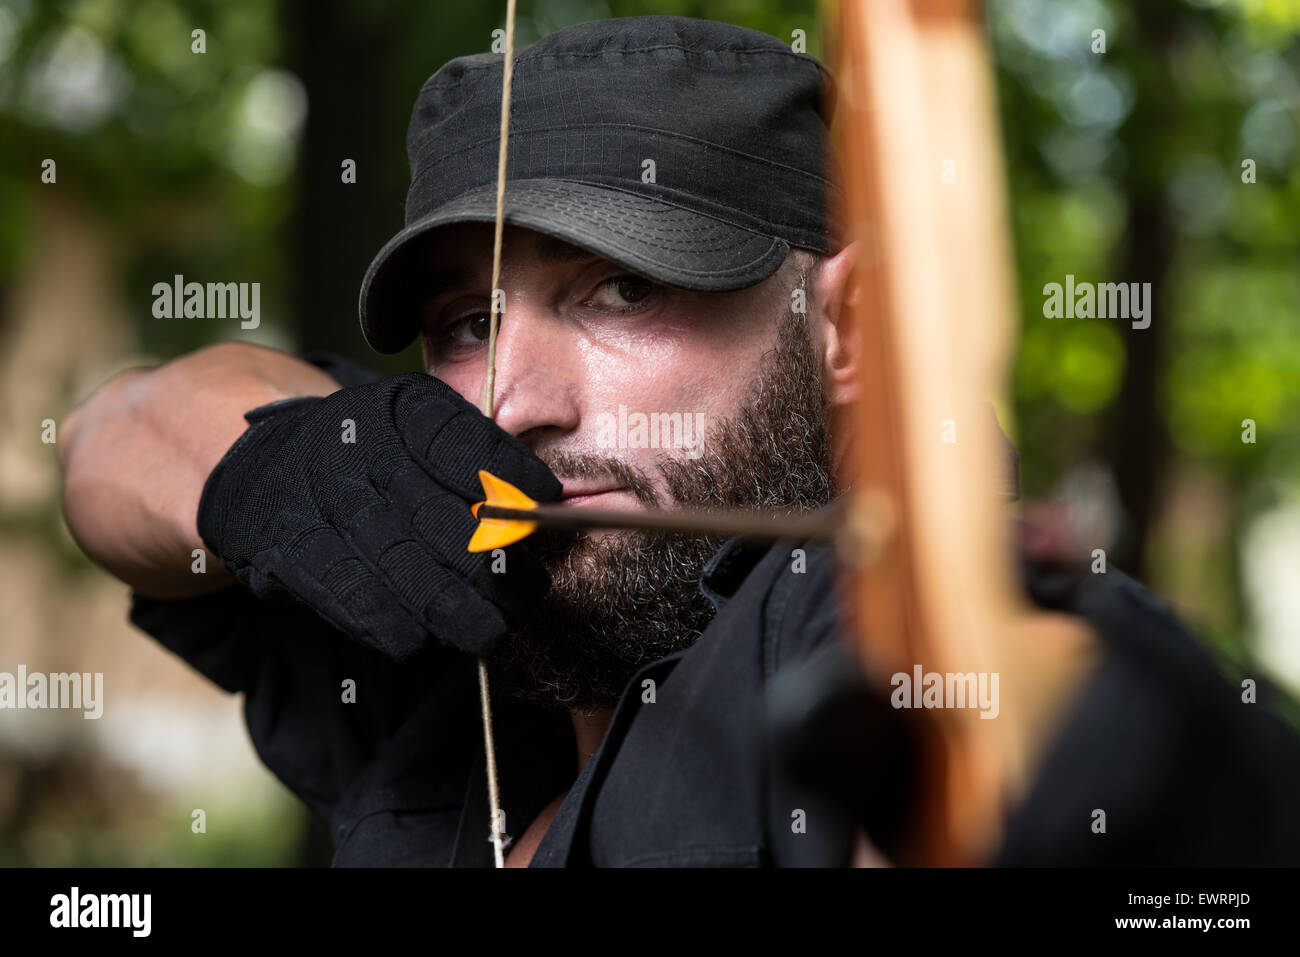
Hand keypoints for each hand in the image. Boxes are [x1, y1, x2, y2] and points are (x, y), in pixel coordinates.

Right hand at [197, 372, 560, 659]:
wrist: (260, 457)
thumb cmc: (368, 452)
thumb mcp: (418, 430)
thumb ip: (472, 463)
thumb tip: (536, 511)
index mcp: (402, 410)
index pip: (461, 441)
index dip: (506, 473)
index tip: (546, 503)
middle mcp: (358, 446)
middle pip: (436, 513)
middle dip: (490, 563)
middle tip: (527, 595)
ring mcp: (318, 495)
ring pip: (394, 559)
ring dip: (447, 606)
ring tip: (488, 631)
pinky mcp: (283, 544)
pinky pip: (339, 587)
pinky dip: (380, 619)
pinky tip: (414, 642)